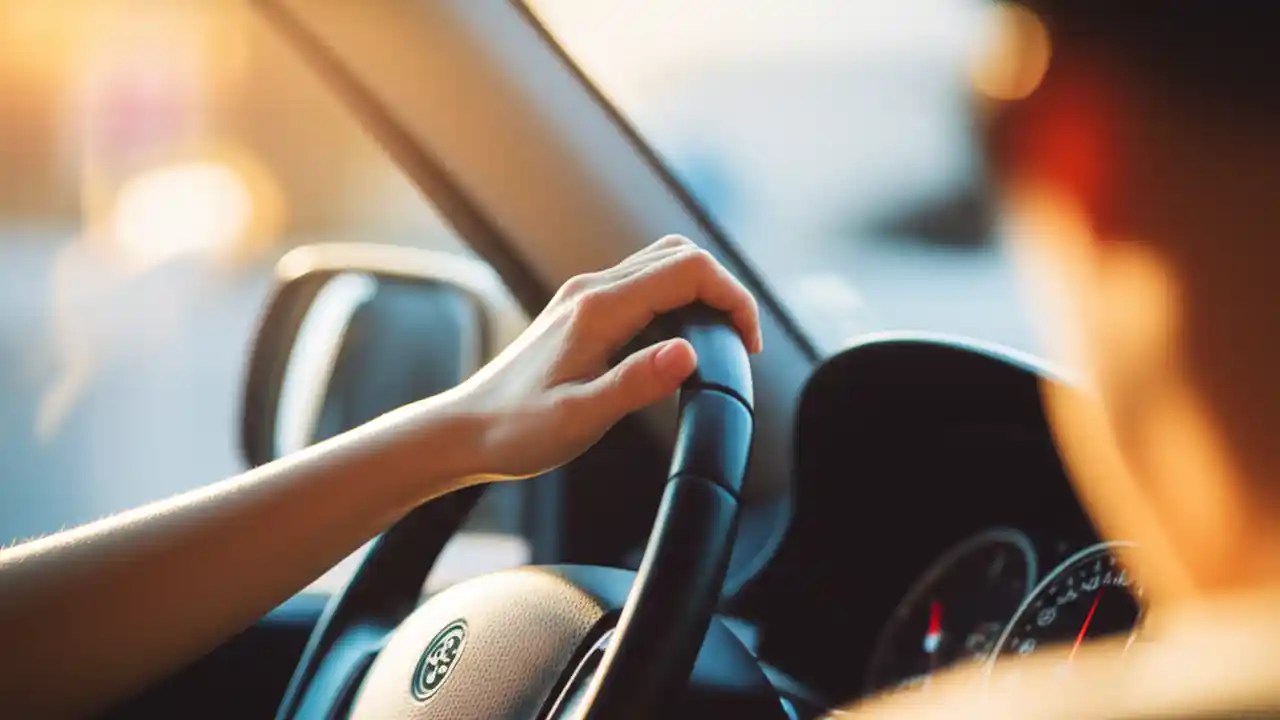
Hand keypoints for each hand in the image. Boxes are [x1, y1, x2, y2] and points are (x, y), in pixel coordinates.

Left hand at [446, 235, 761, 482]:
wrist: (465, 431)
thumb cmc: (515, 430)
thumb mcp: (580, 416)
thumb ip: (636, 383)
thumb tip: (689, 356)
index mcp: (599, 309)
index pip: (688, 270)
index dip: (733, 298)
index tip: (747, 345)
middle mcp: (594, 290)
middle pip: (681, 255)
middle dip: (724, 291)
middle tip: (740, 345)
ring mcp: (587, 297)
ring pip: (663, 265)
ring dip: (702, 292)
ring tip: (718, 343)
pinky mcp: (584, 311)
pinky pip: (644, 286)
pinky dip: (678, 302)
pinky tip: (679, 345)